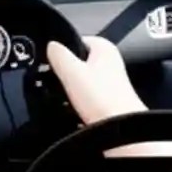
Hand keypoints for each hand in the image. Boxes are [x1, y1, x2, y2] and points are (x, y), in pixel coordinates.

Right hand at [47, 37, 171, 157]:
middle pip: (78, 64)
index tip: (52, 63)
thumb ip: (58, 54)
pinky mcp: (108, 103)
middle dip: (66, 73)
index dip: (62, 51)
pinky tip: (74, 112)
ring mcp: (110, 84)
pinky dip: (78, 105)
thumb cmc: (103, 99)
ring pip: (81, 83)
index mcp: (104, 48)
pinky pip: (86, 100)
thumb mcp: (71, 71)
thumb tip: (52, 46)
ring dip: (72, 91)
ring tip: (67, 100)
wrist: (119, 130)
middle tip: (58, 84)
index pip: (78, 40)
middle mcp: (110, 63)